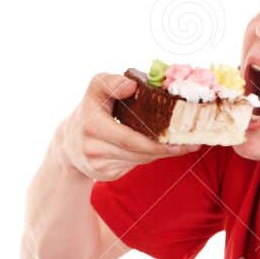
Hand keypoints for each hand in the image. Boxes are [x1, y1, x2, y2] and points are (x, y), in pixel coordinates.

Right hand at [56, 72, 198, 181]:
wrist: (69, 143)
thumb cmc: (90, 110)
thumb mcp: (96, 90)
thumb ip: (112, 83)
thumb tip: (133, 85)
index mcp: (93, 125)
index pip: (131, 138)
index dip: (158, 141)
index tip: (181, 140)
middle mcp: (93, 148)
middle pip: (139, 152)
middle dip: (166, 148)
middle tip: (191, 143)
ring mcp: (98, 165)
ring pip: (139, 160)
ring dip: (160, 153)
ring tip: (181, 145)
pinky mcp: (105, 175)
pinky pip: (134, 165)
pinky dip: (148, 157)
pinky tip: (158, 150)